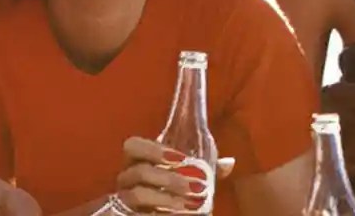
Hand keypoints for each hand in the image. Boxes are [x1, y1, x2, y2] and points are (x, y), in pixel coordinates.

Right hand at [115, 137, 234, 212]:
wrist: (155, 213)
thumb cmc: (169, 191)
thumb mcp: (185, 178)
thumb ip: (203, 169)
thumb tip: (229, 163)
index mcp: (137, 161)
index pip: (133, 146)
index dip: (154, 149)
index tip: (180, 158)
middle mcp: (127, 178)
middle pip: (139, 171)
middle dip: (169, 178)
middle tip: (197, 186)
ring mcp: (125, 199)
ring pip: (137, 194)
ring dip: (166, 198)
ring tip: (192, 205)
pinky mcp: (128, 214)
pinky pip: (138, 214)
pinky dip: (159, 214)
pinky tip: (180, 215)